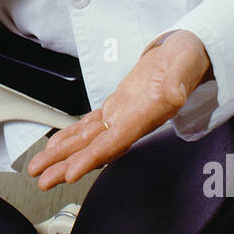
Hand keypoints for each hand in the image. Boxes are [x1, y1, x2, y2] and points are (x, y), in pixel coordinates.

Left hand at [27, 30, 212, 189]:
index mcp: (147, 112)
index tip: (71, 174)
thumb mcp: (187, 61)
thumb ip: (180, 78)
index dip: (93, 158)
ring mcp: (124, 115)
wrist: (192, 52)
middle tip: (43, 181)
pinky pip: (92, 126)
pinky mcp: (118, 106)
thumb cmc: (190, 56)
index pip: (116, 141)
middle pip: (97, 148)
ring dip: (64, 155)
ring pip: (90, 140)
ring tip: (41, 169)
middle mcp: (133, 119)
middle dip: (68, 166)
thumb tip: (174, 93)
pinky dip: (72, 136)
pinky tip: (57, 146)